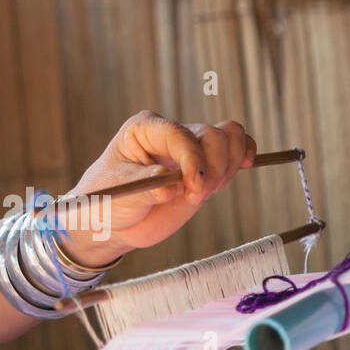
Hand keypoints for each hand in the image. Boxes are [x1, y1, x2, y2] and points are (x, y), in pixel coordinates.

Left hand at [58, 111, 256, 257]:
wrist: (112, 220)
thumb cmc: (107, 199)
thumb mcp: (118, 192)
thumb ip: (146, 187)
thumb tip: (173, 184)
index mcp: (143, 129)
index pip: (179, 134)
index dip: (193, 159)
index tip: (193, 186)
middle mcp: (170, 133)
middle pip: (211, 135)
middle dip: (212, 167)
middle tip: (196, 196)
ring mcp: (190, 150)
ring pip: (228, 138)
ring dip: (227, 167)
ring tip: (204, 192)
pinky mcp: (206, 167)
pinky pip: (235, 148)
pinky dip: (242, 156)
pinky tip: (241, 167)